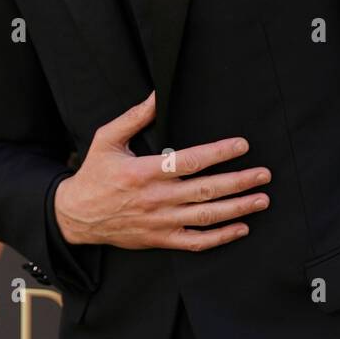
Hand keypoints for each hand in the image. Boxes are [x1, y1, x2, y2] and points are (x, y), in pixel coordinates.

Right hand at [54, 91, 270, 251]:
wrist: (75, 216)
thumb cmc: (94, 174)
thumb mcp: (107, 139)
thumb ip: (134, 117)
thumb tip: (156, 96)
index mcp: (144, 171)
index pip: (190, 161)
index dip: (219, 153)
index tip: (242, 145)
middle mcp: (156, 198)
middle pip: (206, 190)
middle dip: (239, 182)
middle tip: (264, 174)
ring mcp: (160, 222)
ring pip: (206, 217)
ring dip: (237, 208)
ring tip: (261, 199)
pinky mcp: (160, 240)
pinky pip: (195, 242)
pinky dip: (220, 238)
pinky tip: (241, 228)